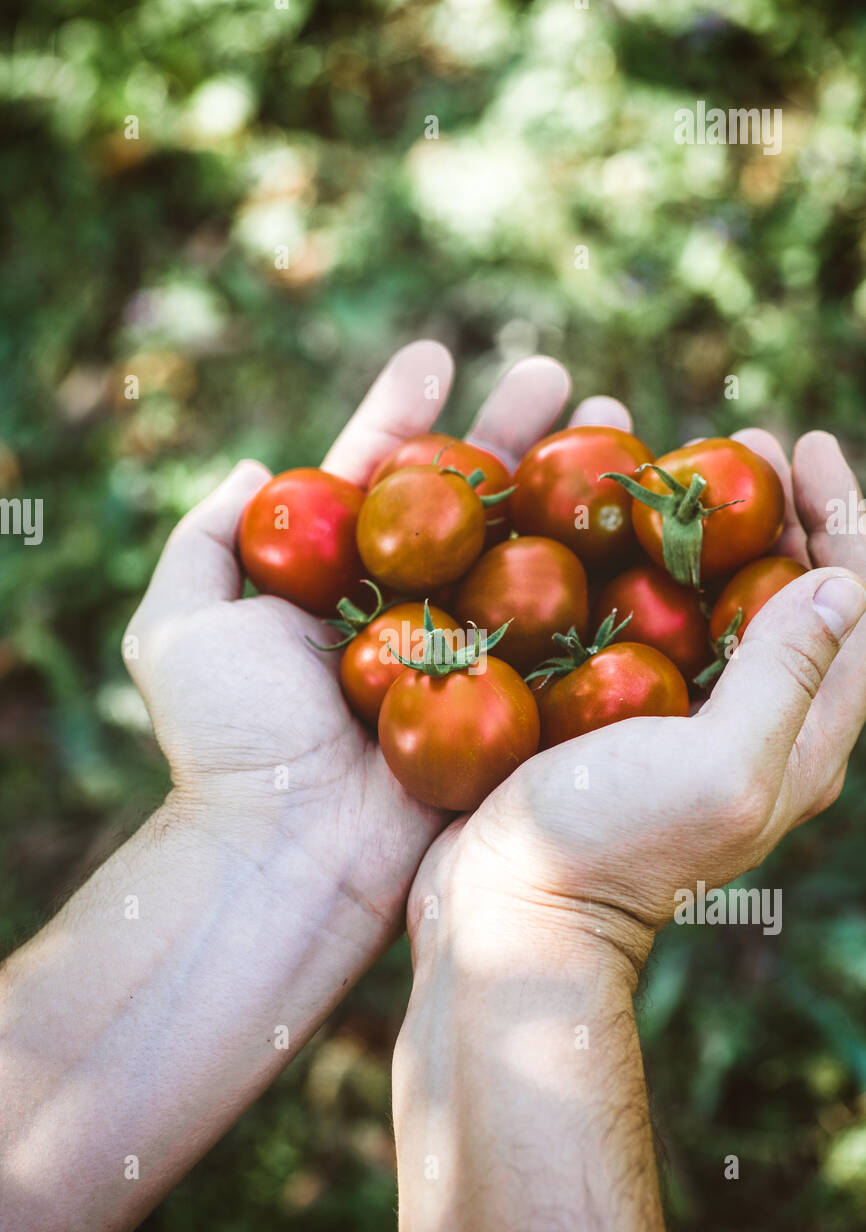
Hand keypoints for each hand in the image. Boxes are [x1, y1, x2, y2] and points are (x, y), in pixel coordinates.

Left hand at [124, 341, 573, 951]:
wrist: (288, 851)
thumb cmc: (227, 741)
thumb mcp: (176, 629)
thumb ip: (204, 544)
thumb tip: (250, 471)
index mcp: (332, 585)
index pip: (373, 478)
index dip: (403, 415)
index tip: (435, 355)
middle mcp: (403, 609)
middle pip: (465, 503)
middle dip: (510, 434)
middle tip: (558, 375)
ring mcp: (460, 653)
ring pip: (520, 551)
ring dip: (567, 485)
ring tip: (616, 419)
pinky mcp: (506, 701)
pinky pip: (554, 631)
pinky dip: (592, 575)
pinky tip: (631, 518)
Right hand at [405, 411, 865, 979]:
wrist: (504, 916)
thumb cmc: (610, 850)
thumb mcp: (719, 769)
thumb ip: (787, 679)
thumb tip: (847, 584)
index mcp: (798, 738)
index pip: (851, 609)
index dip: (840, 520)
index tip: (799, 446)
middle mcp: (745, 724)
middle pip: (778, 592)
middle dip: (766, 508)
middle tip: (730, 442)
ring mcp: (668, 720)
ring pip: (698, 597)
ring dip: (689, 522)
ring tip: (654, 457)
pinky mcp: (601, 718)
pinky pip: (625, 619)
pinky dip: (616, 560)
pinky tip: (579, 519)